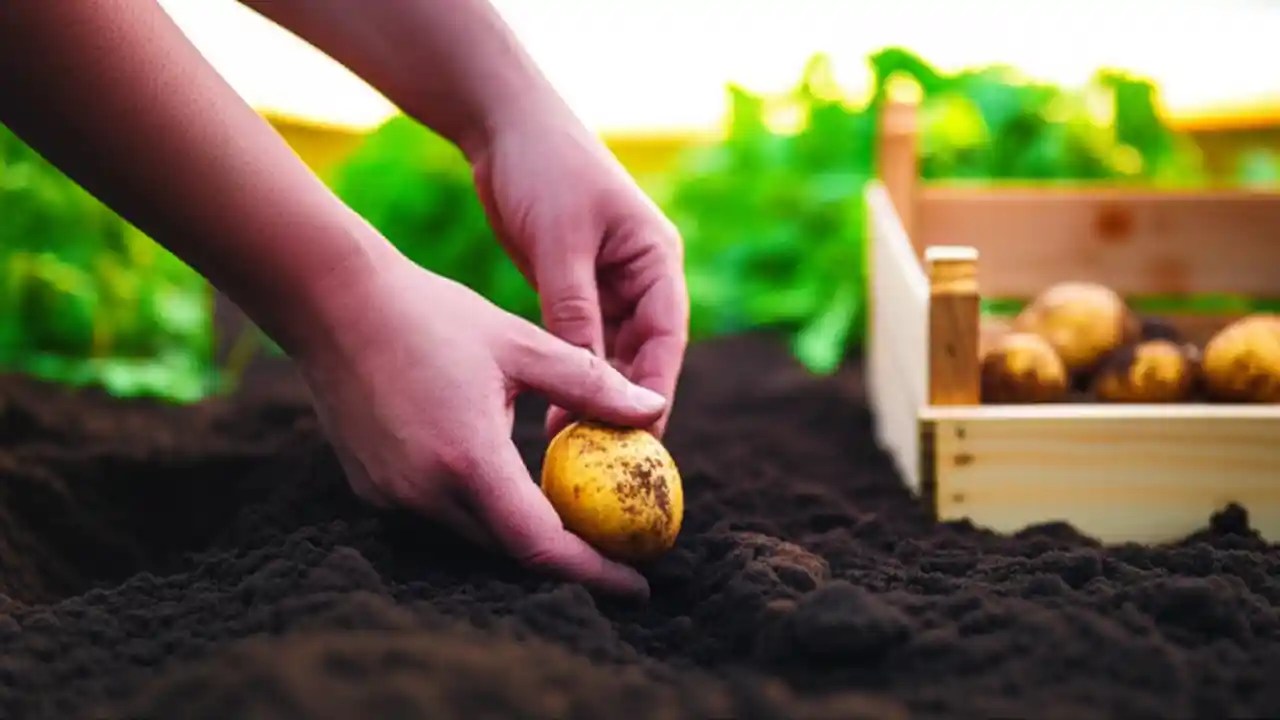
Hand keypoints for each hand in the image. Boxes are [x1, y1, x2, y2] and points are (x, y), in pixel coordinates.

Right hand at [294, 249, 666, 597]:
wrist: (331, 302)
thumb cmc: (431, 314)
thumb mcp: (522, 344)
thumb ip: (591, 384)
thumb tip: (653, 410)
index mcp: (468, 461)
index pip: (542, 545)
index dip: (595, 573)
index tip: (638, 585)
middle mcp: (425, 493)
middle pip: (510, 550)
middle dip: (566, 556)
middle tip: (616, 544)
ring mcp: (392, 496)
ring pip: (474, 537)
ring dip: (520, 531)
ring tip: (569, 512)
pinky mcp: (372, 489)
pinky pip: (439, 516)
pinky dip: (478, 509)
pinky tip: (503, 481)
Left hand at [468, 111, 688, 437]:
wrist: (504, 127)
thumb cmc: (543, 171)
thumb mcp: (560, 245)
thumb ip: (575, 311)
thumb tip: (587, 384)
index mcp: (656, 259)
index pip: (667, 339)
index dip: (655, 391)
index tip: (639, 438)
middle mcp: (640, 276)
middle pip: (644, 355)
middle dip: (625, 404)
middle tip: (604, 455)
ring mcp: (607, 283)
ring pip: (611, 354)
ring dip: (594, 394)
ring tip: (573, 444)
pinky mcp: (575, 287)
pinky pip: (580, 342)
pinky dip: (569, 373)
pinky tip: (549, 409)